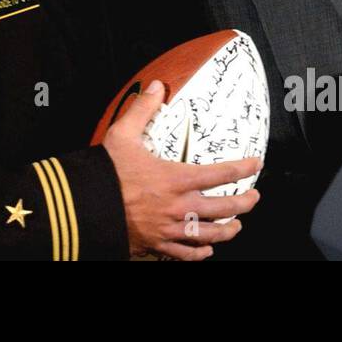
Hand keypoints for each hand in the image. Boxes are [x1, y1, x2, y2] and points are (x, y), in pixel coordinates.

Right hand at [102, 80, 260, 259]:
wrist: (85, 207)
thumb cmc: (105, 172)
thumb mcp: (122, 134)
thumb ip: (142, 110)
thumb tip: (155, 87)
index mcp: (176, 179)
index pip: (222, 174)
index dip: (243, 168)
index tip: (256, 164)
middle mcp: (179, 207)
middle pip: (224, 208)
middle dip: (245, 203)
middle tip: (254, 197)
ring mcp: (170, 229)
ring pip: (210, 235)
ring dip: (229, 230)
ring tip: (237, 226)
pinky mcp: (157, 245)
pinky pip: (185, 254)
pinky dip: (200, 253)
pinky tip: (206, 250)